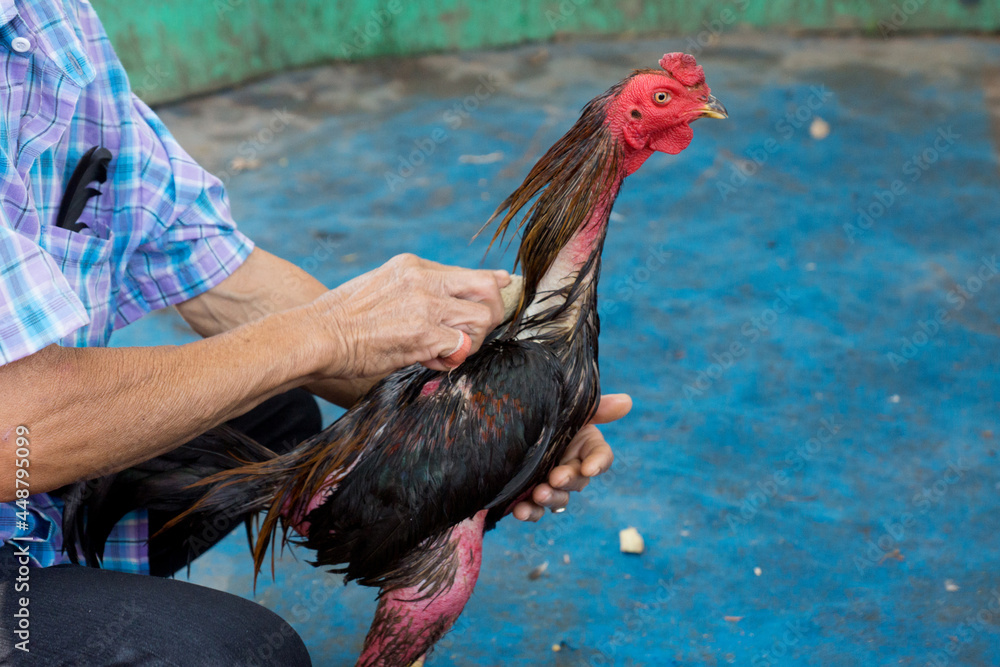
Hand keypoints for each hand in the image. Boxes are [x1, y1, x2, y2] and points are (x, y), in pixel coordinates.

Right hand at [308, 254, 509, 378]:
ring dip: (472, 340)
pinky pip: (460, 346)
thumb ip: (417, 290)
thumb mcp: (382, 286)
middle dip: (492, 313)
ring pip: (482, 318)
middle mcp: (424, 279)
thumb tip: (446, 303)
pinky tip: (432, 362)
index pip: (470, 271)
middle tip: (474, 333)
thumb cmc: (343, 318)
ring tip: (446, 351)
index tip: (506, 286)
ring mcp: (425, 305)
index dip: (494, 283)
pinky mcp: (422, 333)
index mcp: (413, 265)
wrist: (316, 334)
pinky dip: (452, 359)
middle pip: (488, 288)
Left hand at [513, 393, 631, 521]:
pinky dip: (529, 512)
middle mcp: (572, 468)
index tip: (589, 468)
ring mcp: (552, 485)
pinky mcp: (531, 497)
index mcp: (585, 446)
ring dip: (550, 499)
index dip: (597, 464)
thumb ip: (597, 407)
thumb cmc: (546, 415)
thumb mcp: (569, 409)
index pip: (600, 457)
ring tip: (537, 494)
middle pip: (578, 480)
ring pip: (559, 498)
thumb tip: (627, 400)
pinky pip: (535, 509)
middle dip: (568, 481)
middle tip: (555, 478)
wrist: (510, 426)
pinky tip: (519, 510)